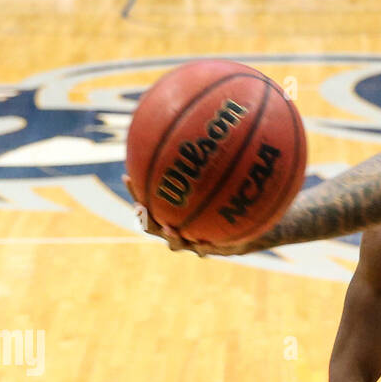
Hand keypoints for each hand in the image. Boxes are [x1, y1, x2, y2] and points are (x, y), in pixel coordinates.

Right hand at [122, 172, 255, 256]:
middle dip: (146, 219)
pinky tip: (203, 244)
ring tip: (169, 229)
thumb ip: (206, 163)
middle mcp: (180, 229)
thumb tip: (198, 131)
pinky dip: (204, 248)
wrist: (253, 225)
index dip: (136, 191)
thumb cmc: (232, 198)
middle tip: (140, 208)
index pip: (149, 202)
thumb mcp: (221, 177)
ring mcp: (195, 241)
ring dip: (172, 237)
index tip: (127, 176)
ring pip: (176, 244)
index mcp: (174, 214)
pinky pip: (207, 250)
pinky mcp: (215, 248)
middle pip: (154, 227)